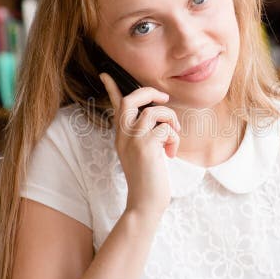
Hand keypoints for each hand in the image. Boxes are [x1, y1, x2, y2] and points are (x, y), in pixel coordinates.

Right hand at [101, 73, 179, 218]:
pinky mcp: (145, 147)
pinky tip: (171, 153)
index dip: (112, 89)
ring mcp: (133, 141)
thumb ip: (146, 138)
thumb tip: (161, 122)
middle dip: (151, 93)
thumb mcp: (143, 155)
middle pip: (131, 100)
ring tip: (173, 137)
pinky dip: (173, 138)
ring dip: (170, 121)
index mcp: (121, 137)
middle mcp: (123, 136)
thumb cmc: (148, 182)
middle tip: (165, 100)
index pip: (116, 107)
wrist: (145, 204)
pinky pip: (164, 128)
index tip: (106, 74)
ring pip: (153, 112)